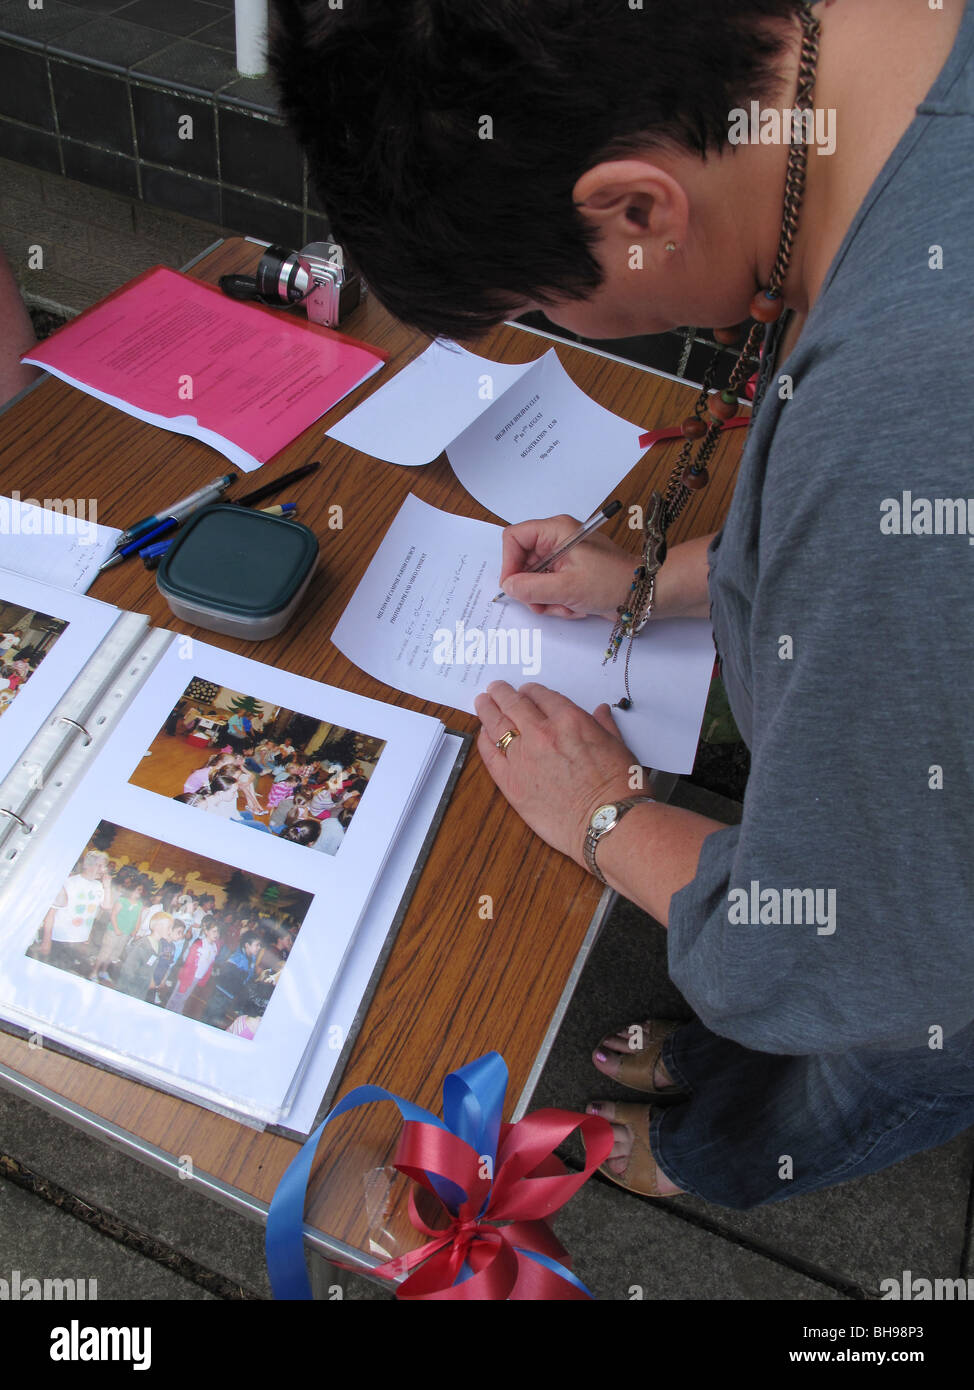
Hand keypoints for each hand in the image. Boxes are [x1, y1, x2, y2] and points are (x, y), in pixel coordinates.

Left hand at [475, 681, 637, 866]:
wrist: (607, 822)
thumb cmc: (619, 787)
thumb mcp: (617, 746)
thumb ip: (603, 725)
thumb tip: (601, 712)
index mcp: (569, 720)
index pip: (542, 696)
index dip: (531, 691)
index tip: (526, 692)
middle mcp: (542, 733)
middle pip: (514, 704)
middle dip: (503, 693)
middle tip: (496, 689)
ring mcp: (523, 757)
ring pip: (497, 724)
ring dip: (488, 709)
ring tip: (482, 702)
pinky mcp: (511, 783)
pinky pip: (490, 754)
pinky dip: (485, 740)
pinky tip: (484, 734)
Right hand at [498, 515, 635, 620]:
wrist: (644, 593)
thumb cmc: (613, 582)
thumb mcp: (567, 588)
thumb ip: (531, 587)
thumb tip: (508, 586)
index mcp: (556, 530)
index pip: (514, 537)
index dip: (509, 562)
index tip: (514, 586)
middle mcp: (557, 540)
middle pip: (523, 562)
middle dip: (532, 589)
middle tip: (544, 604)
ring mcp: (563, 557)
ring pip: (535, 580)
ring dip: (547, 599)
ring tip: (568, 606)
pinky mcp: (569, 572)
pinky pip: (549, 588)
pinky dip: (558, 602)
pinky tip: (575, 606)